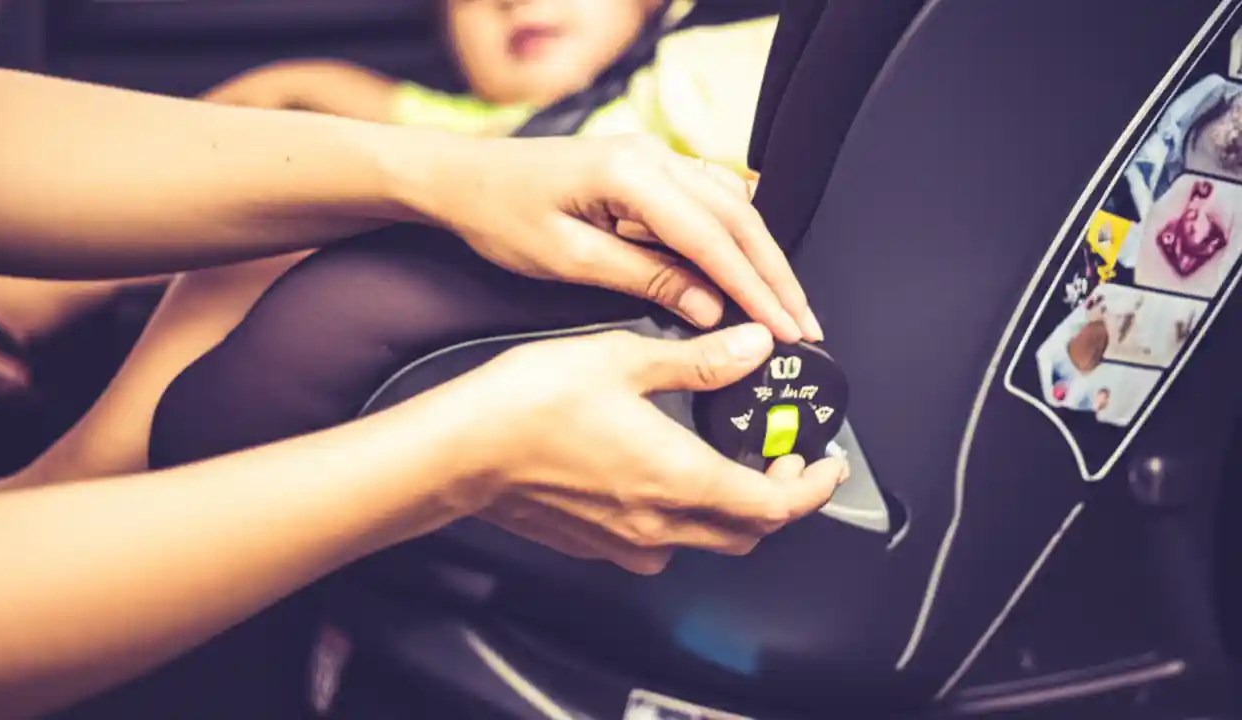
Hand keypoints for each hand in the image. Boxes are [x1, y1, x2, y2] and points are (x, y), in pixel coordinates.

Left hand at [421, 134, 821, 344]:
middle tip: (804, 325)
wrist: (461, 177)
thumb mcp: (568, 259)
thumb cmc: (499, 214)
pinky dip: (735, 239)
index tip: (784, 327)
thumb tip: (709, 306)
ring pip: (731, 207)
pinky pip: (709, 201)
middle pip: (738, 217)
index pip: (712, 238)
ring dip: (762, 257)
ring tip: (787, 306)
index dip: (754, 288)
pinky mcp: (647, 168)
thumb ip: (644, 278)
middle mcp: (652, 155)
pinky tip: (751, 269)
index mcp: (630, 173)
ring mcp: (652, 156)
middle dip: (775, 275)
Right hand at [447, 323, 847, 573]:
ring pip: (705, 542)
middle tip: (779, 459)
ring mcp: (625, 540)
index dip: (812, 488)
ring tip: (727, 468)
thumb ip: (698, 360)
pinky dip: (683, 519)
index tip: (825, 464)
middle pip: (747, 532)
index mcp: (678, 477)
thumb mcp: (623, 359)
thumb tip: (753, 347)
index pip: (775, 506)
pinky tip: (665, 480)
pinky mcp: (594, 543)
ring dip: (731, 513)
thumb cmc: (528, 404)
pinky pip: (659, 545)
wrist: (458, 451)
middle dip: (777, 499)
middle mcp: (658, 522)